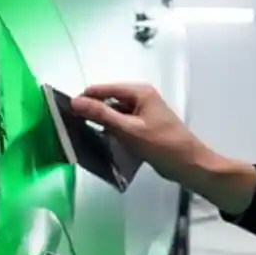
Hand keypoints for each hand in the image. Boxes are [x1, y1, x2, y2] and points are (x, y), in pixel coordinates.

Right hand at [69, 83, 255, 214]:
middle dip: (91, 111)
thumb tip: (74, 101)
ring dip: (100, 122)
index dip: (84, 100)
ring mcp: (141, 112)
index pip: (101, 89)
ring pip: (112, 113)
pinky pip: (119, 123)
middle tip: (73, 128)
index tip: (66, 115)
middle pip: (106, 99)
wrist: (189, 165)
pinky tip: (101, 141)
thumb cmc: (161, 145)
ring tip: (83, 135)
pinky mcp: (141, 126)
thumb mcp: (128, 129)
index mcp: (138, 92)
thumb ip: (101, 114)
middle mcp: (139, 97)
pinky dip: (110, 130)